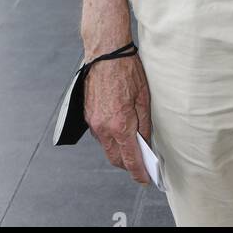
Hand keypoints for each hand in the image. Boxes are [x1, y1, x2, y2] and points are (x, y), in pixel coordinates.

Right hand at [84, 53, 152, 181]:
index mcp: (121, 125)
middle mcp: (103, 128)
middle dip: (127, 165)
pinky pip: (99, 134)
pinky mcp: (87, 115)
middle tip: (140, 163)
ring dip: (118, 150)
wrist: (105, 53)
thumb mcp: (143, 98)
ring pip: (106, 147)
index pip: (130, 159)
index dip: (138, 173)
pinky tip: (119, 128)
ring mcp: (93, 122)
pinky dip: (109, 137)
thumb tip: (145, 142)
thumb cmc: (127, 71)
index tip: (145, 179)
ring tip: (131, 143)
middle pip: (115, 158)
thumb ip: (144, 124)